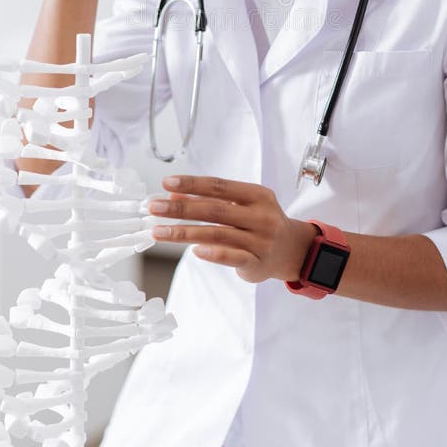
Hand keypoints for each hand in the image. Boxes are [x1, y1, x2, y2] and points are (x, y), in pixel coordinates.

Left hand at [148, 175, 316, 283]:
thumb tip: (173, 195)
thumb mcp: (241, 205)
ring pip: (217, 234)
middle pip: (215, 210)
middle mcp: (261, 216)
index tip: (166, 183)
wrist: (292, 250)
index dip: (192, 184)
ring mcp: (261, 241)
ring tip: (158, 231)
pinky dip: (213, 254)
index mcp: (257, 195)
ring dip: (184, 233)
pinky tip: (194, 251)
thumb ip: (211, 200)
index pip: (219, 186)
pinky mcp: (258, 264)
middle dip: (181, 208)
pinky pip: (233, 258)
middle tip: (154, 207)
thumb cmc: (260, 222)